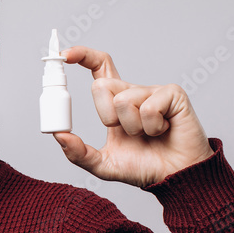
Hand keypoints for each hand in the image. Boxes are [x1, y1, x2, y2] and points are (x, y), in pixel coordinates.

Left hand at [52, 46, 214, 186]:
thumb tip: (58, 135)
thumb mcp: (103, 164)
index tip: (63, 55)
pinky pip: (148, 107)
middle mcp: (134, 92)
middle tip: (125, 132)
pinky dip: (152, 127)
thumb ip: (78, 153)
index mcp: (116, 102)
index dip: (82, 56)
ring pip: (123, 99)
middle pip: (101, 85)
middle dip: (106, 116)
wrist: (174, 177)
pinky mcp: (173, 94)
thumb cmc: (145, 167)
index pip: (99, 68)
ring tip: (149, 135)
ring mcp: (154, 91)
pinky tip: (164, 130)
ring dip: (132, 127)